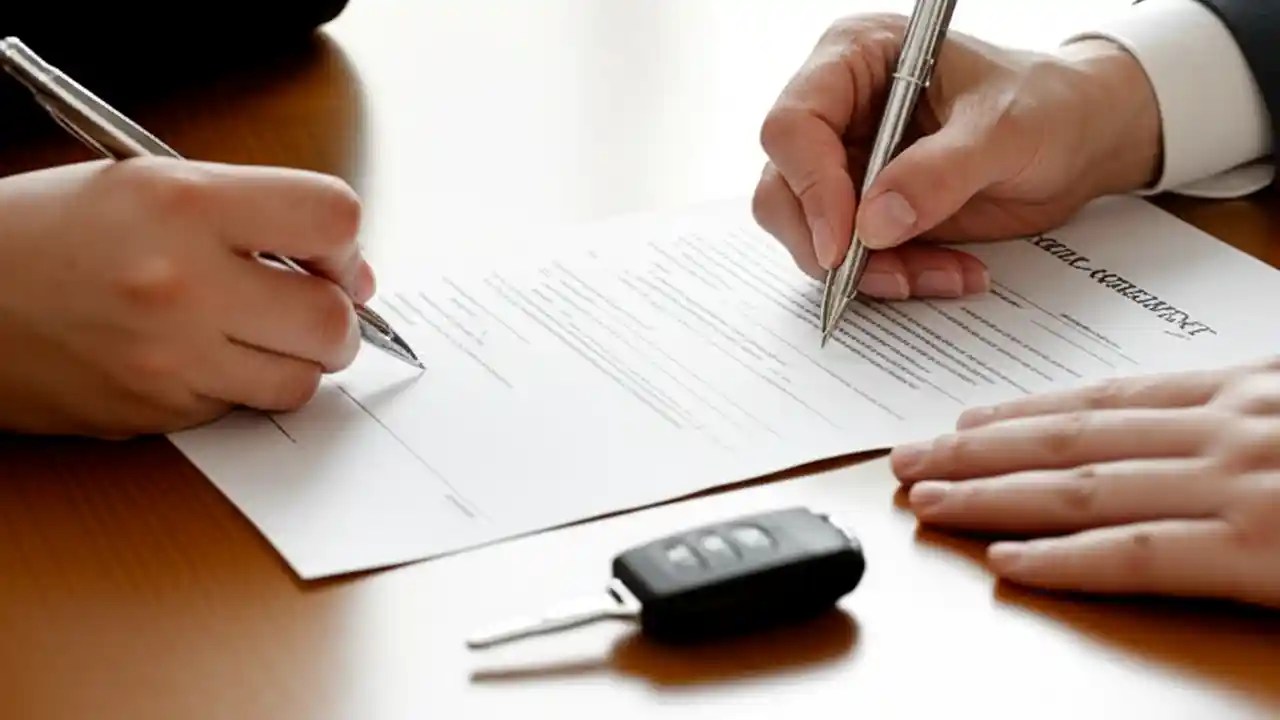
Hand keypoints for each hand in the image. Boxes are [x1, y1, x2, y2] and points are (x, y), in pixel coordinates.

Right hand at [0, 157, 373, 437]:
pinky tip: (200, 357)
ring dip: (297, 362)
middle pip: (332, 321)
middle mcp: (183, 282)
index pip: (332, 218)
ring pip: (301, 381)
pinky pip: (241, 408)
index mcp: (184, 203)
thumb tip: (348, 271)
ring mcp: (169, 357)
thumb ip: (252, 215)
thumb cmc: (45, 232)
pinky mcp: (154, 412)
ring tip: (259, 336)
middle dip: (338, 319)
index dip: (344, 243)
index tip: (330, 255)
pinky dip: (239, 388)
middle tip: (312, 309)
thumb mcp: (144, 183)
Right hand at [752, 14, 1161, 297]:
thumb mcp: (1003, 129)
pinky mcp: (864, 211)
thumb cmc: (1044, 105)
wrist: (1078, 139)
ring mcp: (845, 165)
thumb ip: (938, 172)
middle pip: (784, 189)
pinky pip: (852, 260)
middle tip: (889, 274)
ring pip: (812, 235)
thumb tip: (872, 224)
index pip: (793, 124)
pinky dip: (894, 277)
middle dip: (833, 243)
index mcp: (854, 60)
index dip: (809, 186)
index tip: (844, 242)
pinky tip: (948, 272)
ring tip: (940, 274)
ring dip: (870, 269)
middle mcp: (836, 112)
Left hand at [891, 359, 1279, 608]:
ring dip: (991, 494)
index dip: (1025, 412)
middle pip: (1071, 439)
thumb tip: (1189, 427)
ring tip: (927, 501)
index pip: (1107, 402)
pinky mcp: (1257, 549)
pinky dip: (1064, 558)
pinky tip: (1004, 560)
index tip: (967, 421)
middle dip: (977, 451)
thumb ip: (1246, 417)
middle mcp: (1224, 431)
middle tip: (912, 458)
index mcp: (1242, 393)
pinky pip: (1138, 553)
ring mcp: (1235, 486)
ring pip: (1082, 488)